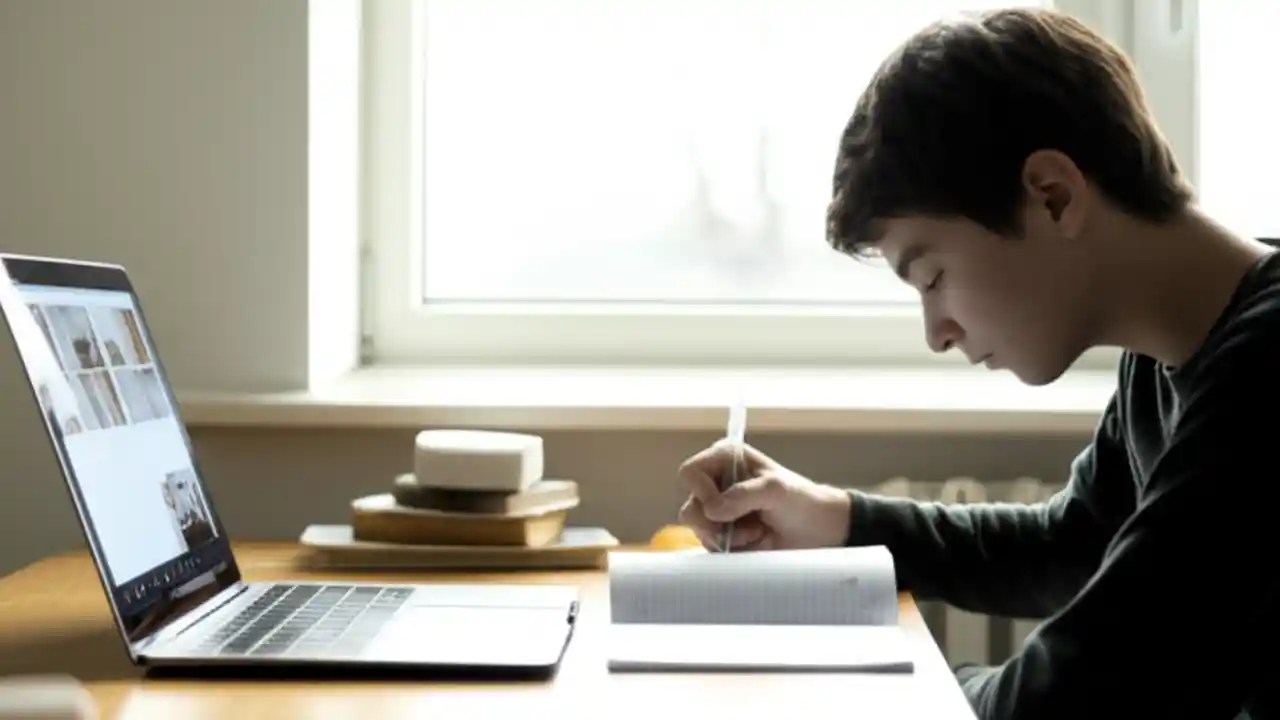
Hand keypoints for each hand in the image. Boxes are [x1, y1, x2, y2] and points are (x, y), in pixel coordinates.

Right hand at [676, 440, 851, 550]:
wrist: (819, 530)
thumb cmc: (801, 500)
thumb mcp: (775, 490)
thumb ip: (743, 495)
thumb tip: (713, 511)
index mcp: (724, 458)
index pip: (690, 473)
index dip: (702, 492)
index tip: (723, 507)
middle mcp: (716, 482)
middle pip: (690, 507)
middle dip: (717, 523)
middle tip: (747, 526)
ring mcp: (718, 510)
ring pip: (699, 530)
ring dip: (729, 537)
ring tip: (757, 532)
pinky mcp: (723, 533)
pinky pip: (711, 546)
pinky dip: (734, 548)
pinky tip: (755, 541)